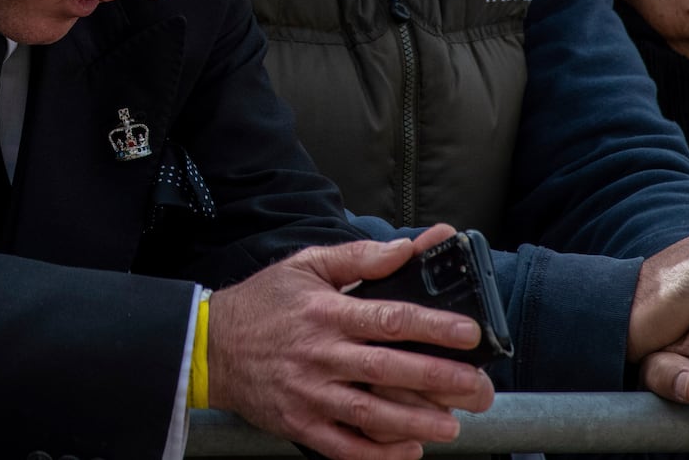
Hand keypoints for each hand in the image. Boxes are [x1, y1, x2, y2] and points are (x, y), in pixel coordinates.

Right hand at [206, 224, 494, 459]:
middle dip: (439, 380)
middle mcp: (319, 354)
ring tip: (452, 426)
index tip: (469, 332)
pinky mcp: (299, 423)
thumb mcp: (305, 266)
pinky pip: (344, 446)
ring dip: (415, 422)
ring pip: (370, 414)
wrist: (210, 346)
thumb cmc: (263, 303)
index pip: (388, 318)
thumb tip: (407, 249)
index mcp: (325, 312)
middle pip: (388, 370)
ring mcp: (308, 393)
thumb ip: (359, 257)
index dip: (432, 326)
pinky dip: (377, 454)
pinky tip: (409, 451)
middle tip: (479, 387)